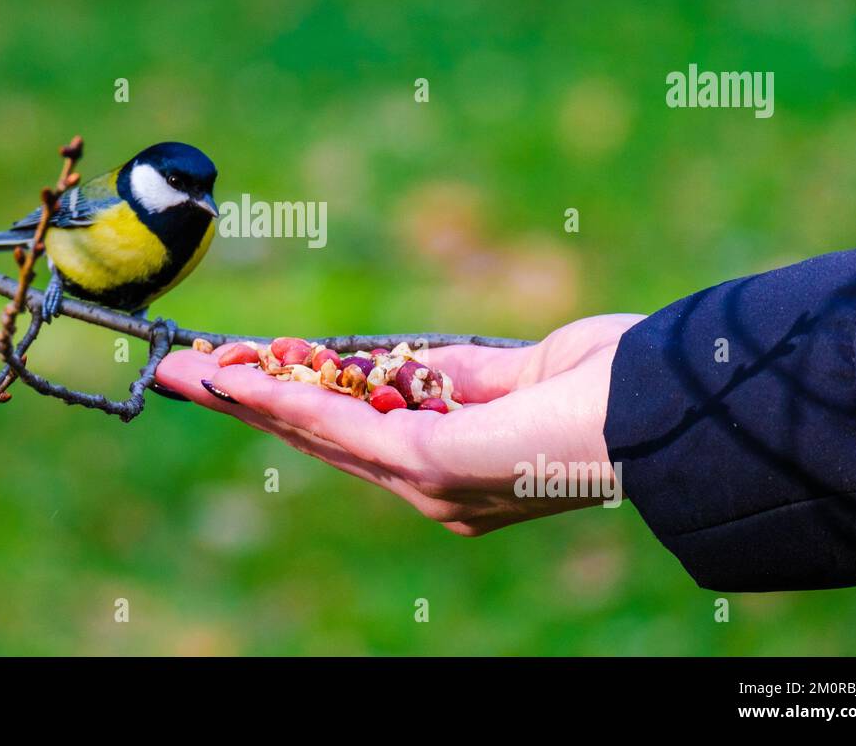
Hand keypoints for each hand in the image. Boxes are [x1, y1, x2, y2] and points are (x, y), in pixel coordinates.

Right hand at [155, 314, 644, 535]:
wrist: (668, 407)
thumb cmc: (613, 388)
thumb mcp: (519, 375)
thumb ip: (456, 377)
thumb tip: (406, 367)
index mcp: (456, 467)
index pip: (357, 430)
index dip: (294, 400)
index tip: (245, 372)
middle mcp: (434, 488)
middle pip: (321, 437)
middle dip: (251, 401)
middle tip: (186, 372)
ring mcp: (430, 483)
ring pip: (318, 433)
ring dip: (251, 396)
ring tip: (193, 370)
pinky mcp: (432, 464)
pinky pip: (342, 427)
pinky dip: (286, 399)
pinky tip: (242, 377)